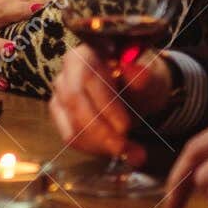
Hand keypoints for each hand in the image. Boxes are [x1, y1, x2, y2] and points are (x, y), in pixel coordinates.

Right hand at [49, 45, 174, 165]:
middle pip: (74, 104)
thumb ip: (144, 76)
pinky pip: (72, 139)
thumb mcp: (148, 77)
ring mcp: (60, 97)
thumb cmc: (138, 81)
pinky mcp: (61, 119)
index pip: (87, 78)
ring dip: (101, 145)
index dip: (105, 105)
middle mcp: (66, 74)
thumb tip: (137, 72)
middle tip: (124, 147)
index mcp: (85, 54)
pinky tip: (117, 150)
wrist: (133, 92)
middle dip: (100, 131)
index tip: (125, 127)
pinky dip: (96, 149)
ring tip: (131, 152)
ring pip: (70, 127)